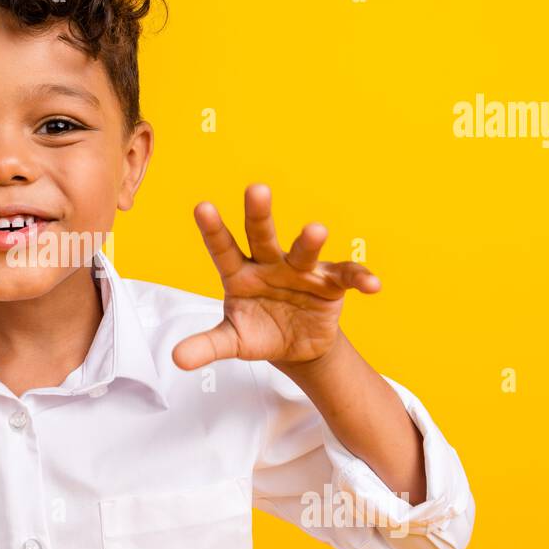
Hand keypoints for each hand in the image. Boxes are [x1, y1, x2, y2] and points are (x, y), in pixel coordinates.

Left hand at [172, 184, 379, 370]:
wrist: (294, 344)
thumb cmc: (258, 331)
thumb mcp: (232, 340)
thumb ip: (206, 346)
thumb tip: (176, 359)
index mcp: (239, 273)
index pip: (223, 249)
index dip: (212, 229)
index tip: (201, 207)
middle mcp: (269, 264)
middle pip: (262, 235)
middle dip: (259, 214)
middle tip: (256, 189)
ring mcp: (300, 271)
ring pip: (304, 251)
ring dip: (310, 241)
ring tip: (316, 230)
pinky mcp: (329, 283)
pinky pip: (346, 276)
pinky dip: (360, 278)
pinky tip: (372, 285)